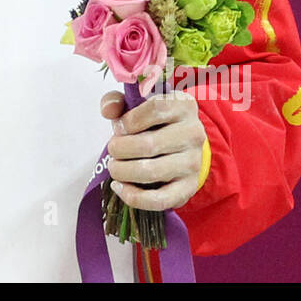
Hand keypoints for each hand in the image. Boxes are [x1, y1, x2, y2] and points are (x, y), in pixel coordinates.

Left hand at [100, 90, 204, 210]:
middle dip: (120, 148)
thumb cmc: (155, 122)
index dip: (129, 120)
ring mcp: (193, 162)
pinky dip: (133, 196)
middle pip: (149, 144)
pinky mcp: (188, 188)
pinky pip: (159, 199)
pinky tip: (119, 187)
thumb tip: (107, 111)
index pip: (155, 109)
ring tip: (114, 166)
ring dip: (123, 171)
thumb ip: (117, 101)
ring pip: (151, 171)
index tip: (118, 127)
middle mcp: (194, 133)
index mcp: (183, 106)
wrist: (182, 146)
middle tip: (112, 149)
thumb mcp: (138, 104)